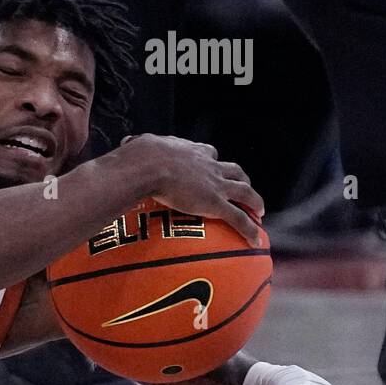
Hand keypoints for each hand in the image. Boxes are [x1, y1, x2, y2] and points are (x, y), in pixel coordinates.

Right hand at [121, 134, 265, 245]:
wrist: (148, 164)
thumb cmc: (140, 155)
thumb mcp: (141, 145)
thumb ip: (138, 145)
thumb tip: (126, 143)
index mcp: (192, 152)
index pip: (209, 153)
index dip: (212, 160)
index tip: (212, 165)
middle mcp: (209, 166)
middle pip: (233, 170)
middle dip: (241, 178)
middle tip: (244, 187)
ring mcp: (215, 184)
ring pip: (244, 192)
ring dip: (255, 201)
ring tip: (259, 211)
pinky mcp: (215, 203)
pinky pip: (238, 218)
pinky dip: (249, 229)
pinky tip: (256, 241)